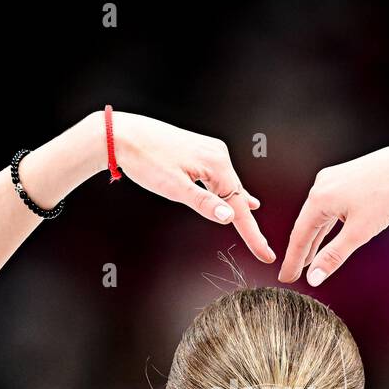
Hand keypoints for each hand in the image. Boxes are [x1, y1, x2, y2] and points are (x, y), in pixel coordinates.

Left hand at [109, 112, 273, 262]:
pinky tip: (239, 197)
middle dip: (248, 224)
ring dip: (239, 208)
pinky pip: (220, 178)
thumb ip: (203, 203)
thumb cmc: (145, 158)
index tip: (265, 254)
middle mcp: (218, 155)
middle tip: (262, 251)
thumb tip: (229, 218)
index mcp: (216, 165)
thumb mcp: (174, 187)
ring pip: (229, 187)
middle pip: (237, 197)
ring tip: (253, 231)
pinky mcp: (199, 151)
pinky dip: (228, 193)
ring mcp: (210, 151)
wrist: (122, 134)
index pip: (239, 208)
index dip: (253, 235)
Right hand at [278, 143, 388, 285]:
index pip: (299, 237)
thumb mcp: (358, 233)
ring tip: (309, 258)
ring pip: (318, 215)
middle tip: (294, 272)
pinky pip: (329, 205)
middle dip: (301, 251)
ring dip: (314, 238)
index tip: (286, 277)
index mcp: (319, 198)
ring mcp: (333, 179)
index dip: (292, 261)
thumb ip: (333, 256)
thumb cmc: (388, 194)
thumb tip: (314, 276)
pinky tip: (328, 234)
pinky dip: (327, 224)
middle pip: (306, 225)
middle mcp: (321, 185)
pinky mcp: (345, 177)